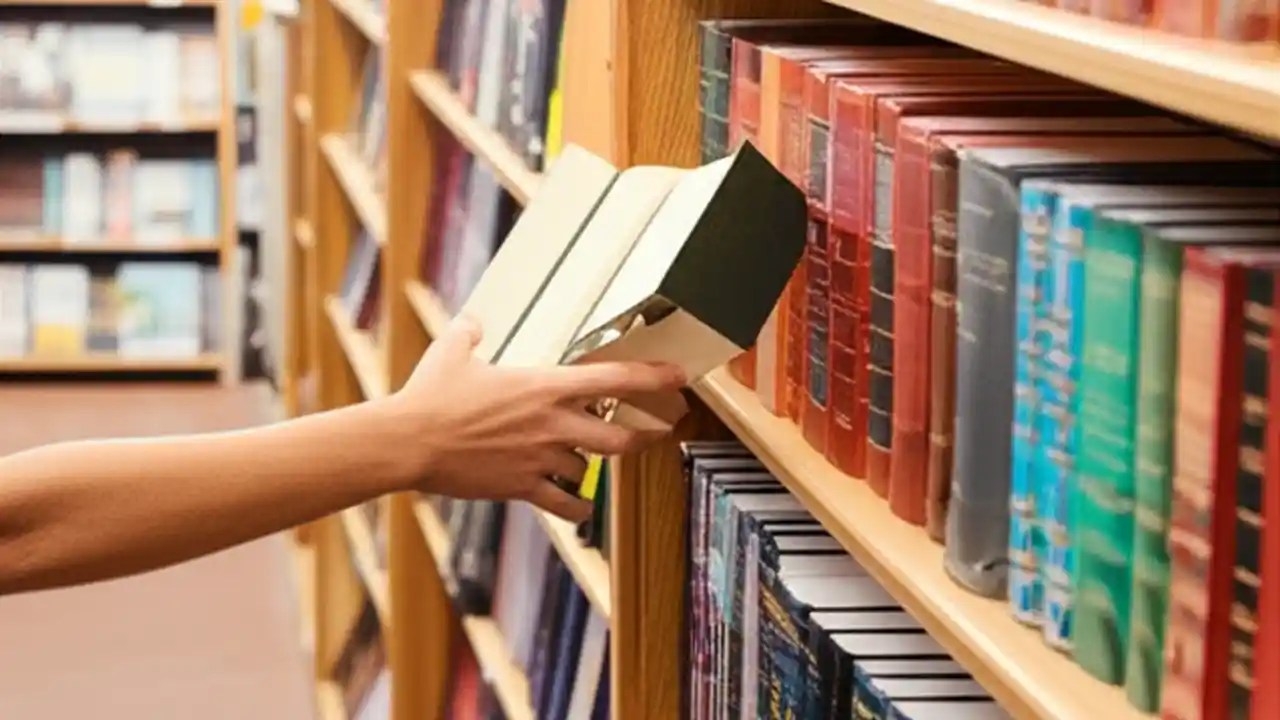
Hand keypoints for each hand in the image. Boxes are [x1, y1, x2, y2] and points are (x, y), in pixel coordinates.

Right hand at [388, 315, 685, 521]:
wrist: (410, 441)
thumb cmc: (431, 395)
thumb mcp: (452, 351)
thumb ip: (470, 332)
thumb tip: (472, 322)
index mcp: (545, 386)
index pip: (615, 379)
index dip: (654, 377)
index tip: (680, 377)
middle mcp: (553, 422)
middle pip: (620, 435)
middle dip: (644, 434)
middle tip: (656, 430)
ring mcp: (541, 458)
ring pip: (588, 466)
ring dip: (589, 464)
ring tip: (584, 461)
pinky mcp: (523, 487)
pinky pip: (566, 503)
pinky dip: (577, 505)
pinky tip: (580, 505)